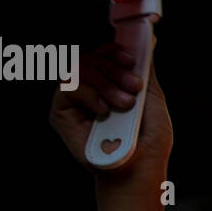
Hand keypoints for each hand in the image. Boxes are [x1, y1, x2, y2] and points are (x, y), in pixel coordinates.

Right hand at [48, 43, 173, 184]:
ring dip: (105, 83)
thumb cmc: (148, 141)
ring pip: (79, 69)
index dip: (113, 52)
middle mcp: (91, 91)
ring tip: (123, 104)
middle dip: (113, 70)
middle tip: (133, 87)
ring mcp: (75, 101)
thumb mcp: (151, 99)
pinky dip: (90, 95)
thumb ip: (144, 70)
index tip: (130, 60)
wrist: (138, 169)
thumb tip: (147, 41)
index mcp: (112, 85)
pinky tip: (103, 111)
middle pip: (90, 59)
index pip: (103, 56)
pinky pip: (68, 87)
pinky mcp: (60, 113)